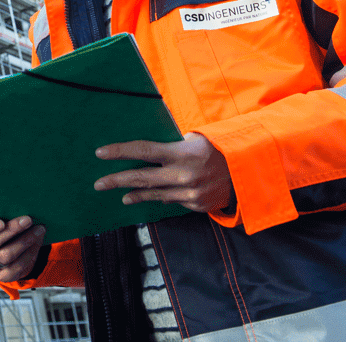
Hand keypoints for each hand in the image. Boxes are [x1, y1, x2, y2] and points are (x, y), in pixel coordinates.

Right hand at [0, 215, 45, 282]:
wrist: (17, 248)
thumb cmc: (9, 226)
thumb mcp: (3, 218)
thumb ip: (5, 213)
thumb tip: (21, 205)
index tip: (0, 222)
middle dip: (12, 230)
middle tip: (28, 220)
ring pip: (5, 255)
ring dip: (25, 241)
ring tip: (39, 230)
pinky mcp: (2, 276)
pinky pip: (16, 266)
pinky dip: (29, 253)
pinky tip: (37, 242)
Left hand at [94, 133, 234, 212]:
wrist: (247, 171)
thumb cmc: (216, 148)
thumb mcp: (194, 140)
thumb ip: (170, 148)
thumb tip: (145, 152)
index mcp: (181, 153)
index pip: (143, 151)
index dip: (120, 152)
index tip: (100, 153)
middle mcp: (183, 175)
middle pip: (141, 179)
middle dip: (116, 180)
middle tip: (98, 184)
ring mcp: (190, 193)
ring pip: (154, 195)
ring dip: (134, 194)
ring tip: (120, 194)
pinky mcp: (196, 205)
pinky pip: (171, 200)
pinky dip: (160, 197)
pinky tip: (151, 196)